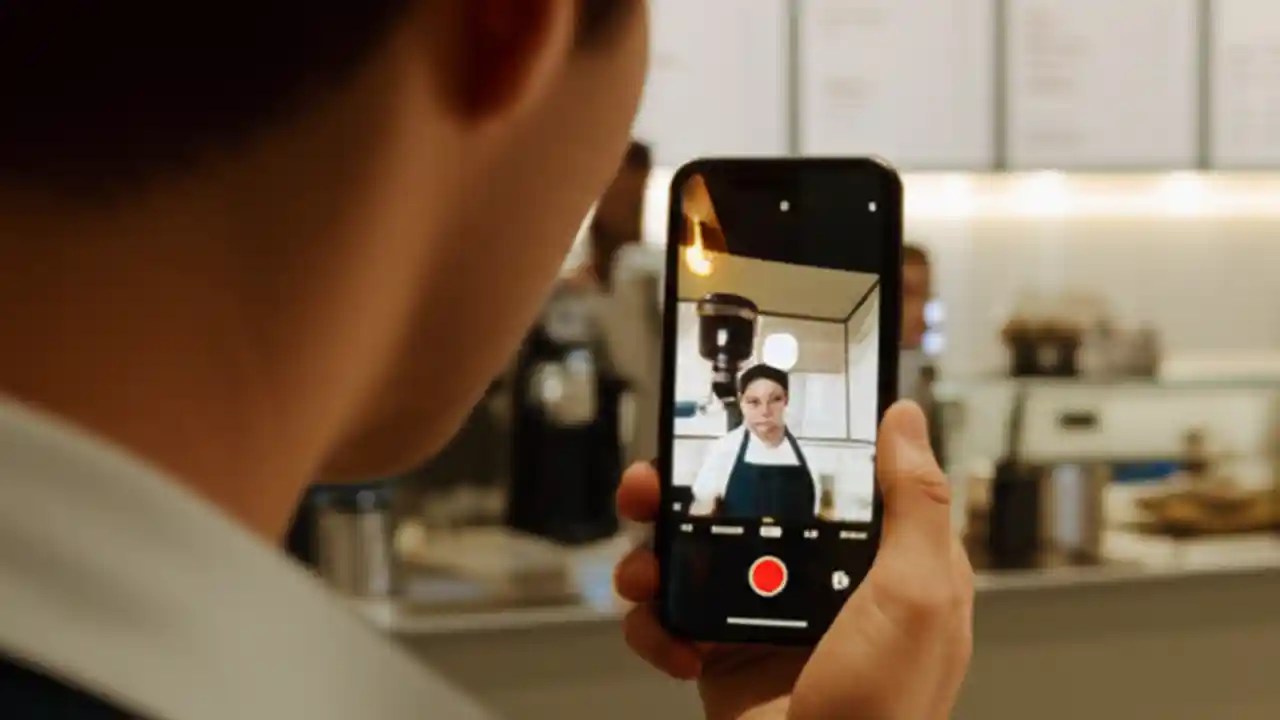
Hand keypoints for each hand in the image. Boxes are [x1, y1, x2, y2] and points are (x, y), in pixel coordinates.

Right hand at [614, 401, 973, 719]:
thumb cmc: (884, 715)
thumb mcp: (917, 599)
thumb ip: (915, 506)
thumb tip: (906, 422)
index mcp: (879, 561)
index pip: (830, 478)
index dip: (785, 445)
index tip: (740, 418)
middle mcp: (820, 583)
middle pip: (744, 507)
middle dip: (687, 492)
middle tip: (651, 487)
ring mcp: (766, 617)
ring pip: (696, 557)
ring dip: (654, 557)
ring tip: (642, 572)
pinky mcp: (723, 654)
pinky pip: (672, 619)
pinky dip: (655, 628)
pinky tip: (673, 647)